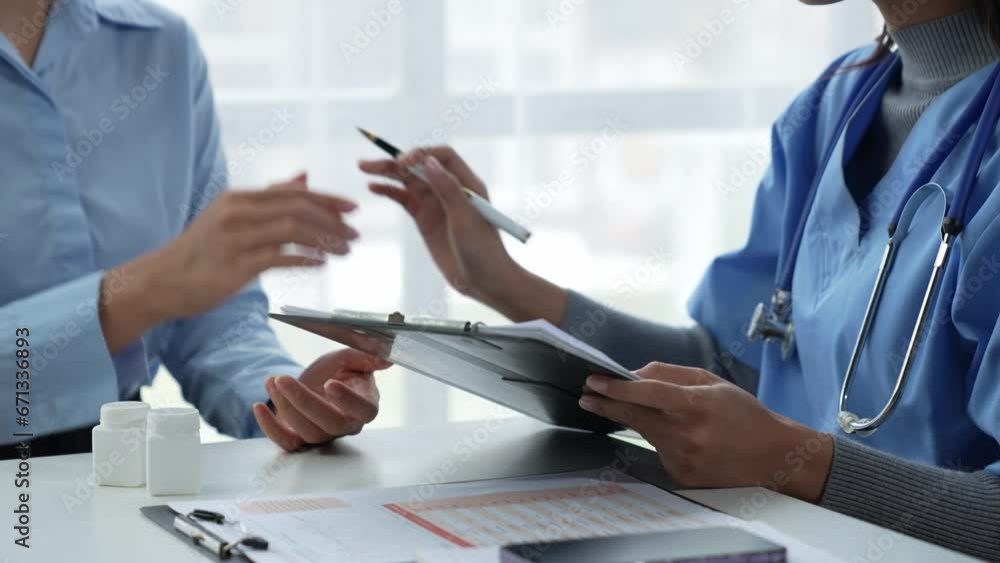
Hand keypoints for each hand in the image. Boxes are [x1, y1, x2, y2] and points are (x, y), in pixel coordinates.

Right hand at [100, 174, 358, 351]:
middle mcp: (238, 212)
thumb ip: (270, 198)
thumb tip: (304, 177)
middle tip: (355, 233)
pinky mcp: (236, 265)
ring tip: (345, 249)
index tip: (352, 209)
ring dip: (325, 240)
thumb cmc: (201, 251)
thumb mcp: (233, 217)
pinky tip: (322, 263)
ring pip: (294, 230)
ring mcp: (236, 238)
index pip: (294, 193)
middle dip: (333, 219)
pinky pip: (280, 257)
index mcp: (239, 198)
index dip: (327, 199)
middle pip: (298, 208)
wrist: (160, 281)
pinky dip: (305, 258)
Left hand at [252, 349, 389, 451]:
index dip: (348, 400)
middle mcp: (347, 425)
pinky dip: (270, 428)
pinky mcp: (301, 440)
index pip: (364, 410)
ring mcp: (323, 435)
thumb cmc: (335, 372)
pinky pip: (287, 442)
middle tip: (284, 380)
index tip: (330, 384)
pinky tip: (259, 406)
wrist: (313, 384)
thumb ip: (365, 357)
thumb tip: (386, 359)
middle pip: (331, 423)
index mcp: (365, 404)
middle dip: (304, 401)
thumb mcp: (348, 358)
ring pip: (308, 431)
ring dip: (286, 406)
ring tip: (274, 381)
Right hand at [360, 147, 510, 298]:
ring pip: (409, 181)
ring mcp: (436, 203)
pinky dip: (389, 191)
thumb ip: (448, 189)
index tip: (403, 163)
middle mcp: (450, 189)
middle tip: (370, 164)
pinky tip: (374, 187)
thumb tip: (429, 162)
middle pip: (420, 166)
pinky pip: (404, 199)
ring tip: (365, 168)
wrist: (482, 280)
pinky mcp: (424, 218)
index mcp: (467, 183)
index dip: (421, 155)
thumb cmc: (483, 249)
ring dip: (388, 173)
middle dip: (396, 162)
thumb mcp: (465, 218)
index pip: (442, 157)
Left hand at [579, 363, 833, 502]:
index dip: (620, 388)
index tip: (595, 382)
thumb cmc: (743, 413)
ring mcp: (685, 458)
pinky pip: (659, 448)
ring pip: (646, 432)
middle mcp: (691, 435)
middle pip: (638, 417)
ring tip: (634, 407)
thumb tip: (634, 374)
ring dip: (637, 418)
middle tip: (588, 396)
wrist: (773, 456)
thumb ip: (671, 376)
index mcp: (700, 406)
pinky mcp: (682, 474)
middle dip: (608, 404)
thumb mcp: (712, 383)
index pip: (652, 394)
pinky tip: (678, 434)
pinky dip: (660, 437)